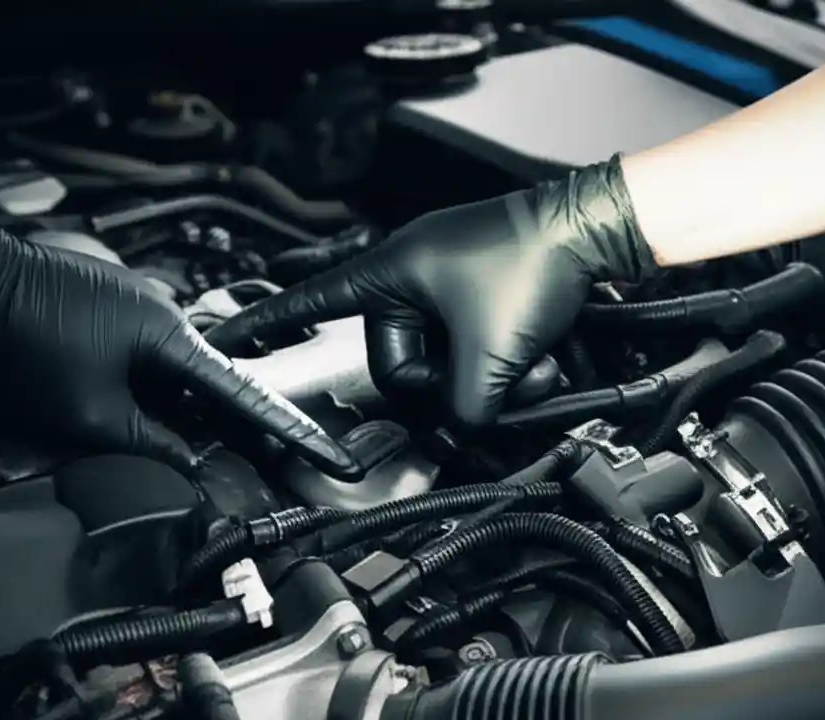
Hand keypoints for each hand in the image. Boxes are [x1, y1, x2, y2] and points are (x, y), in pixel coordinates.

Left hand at [0, 198, 358, 476]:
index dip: (291, 432)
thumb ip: (147, 443)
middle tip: (242, 462)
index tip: (331, 453)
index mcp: (172, 339)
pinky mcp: (103, 308)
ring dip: (160, 413)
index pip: (246, 397)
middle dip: (215, 429)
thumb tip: (187, 462)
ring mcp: (132, 308)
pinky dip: (134, 392)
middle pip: (207, 387)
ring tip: (141, 441)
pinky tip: (108, 413)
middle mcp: (163, 316)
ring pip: (166, 377)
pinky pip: (137, 360)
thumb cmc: (17, 337)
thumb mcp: (86, 413)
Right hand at [205, 157, 657, 425]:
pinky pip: (477, 347)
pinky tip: (542, 358)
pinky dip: (510, 363)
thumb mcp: (491, 352)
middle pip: (398, 362)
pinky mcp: (485, 295)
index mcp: (390, 273)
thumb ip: (465, 408)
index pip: (312, 302)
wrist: (599, 232)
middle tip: (488, 379)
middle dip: (450, 383)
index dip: (267, 325)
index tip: (225, 339)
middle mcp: (412, 277)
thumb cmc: (536, 261)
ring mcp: (450, 286)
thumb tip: (461, 432)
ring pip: (446, 362)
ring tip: (530, 366)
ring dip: (492, 377)